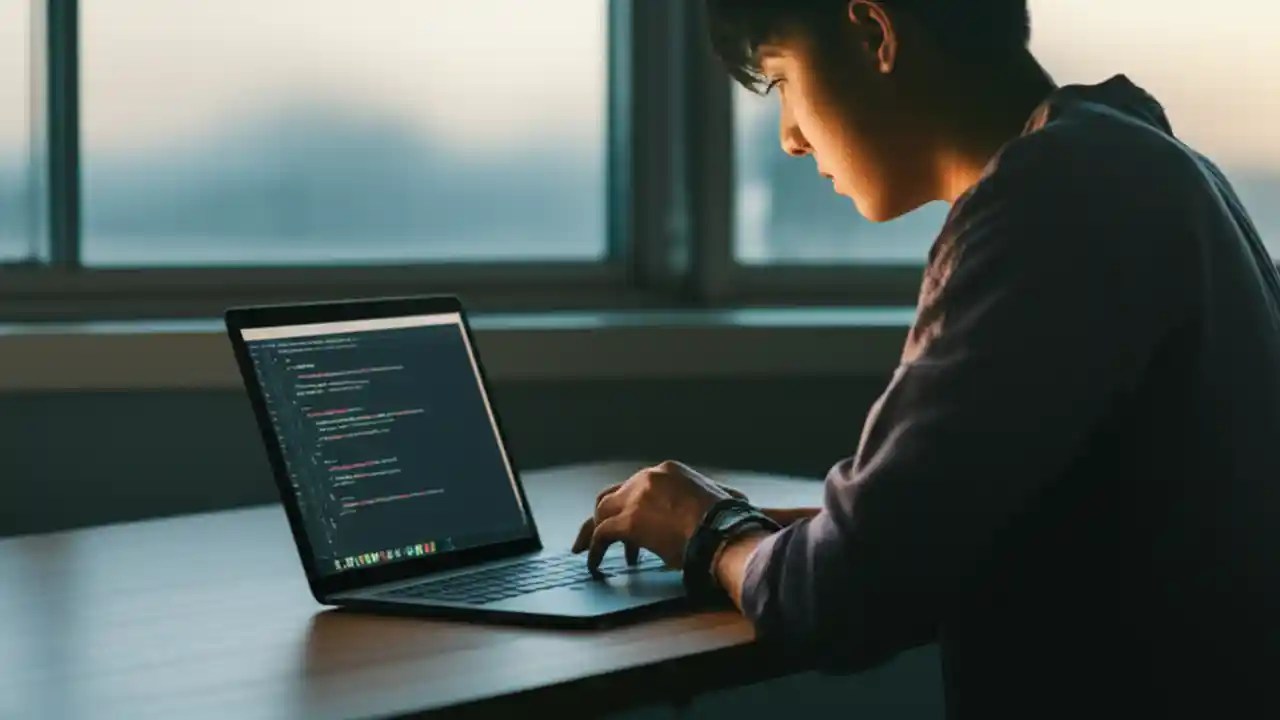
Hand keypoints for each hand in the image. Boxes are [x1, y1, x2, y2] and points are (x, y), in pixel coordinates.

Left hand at [571, 460, 732, 571]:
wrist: (724, 532)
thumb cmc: (729, 520)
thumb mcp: (722, 497)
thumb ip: (716, 496)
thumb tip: (739, 501)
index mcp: (668, 471)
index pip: (638, 485)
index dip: (632, 506)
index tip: (631, 524)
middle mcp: (647, 478)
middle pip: (614, 495)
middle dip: (605, 516)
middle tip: (600, 536)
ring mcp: (635, 498)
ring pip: (602, 512)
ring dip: (595, 533)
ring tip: (589, 552)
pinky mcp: (628, 522)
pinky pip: (600, 535)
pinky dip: (594, 549)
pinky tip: (593, 563)